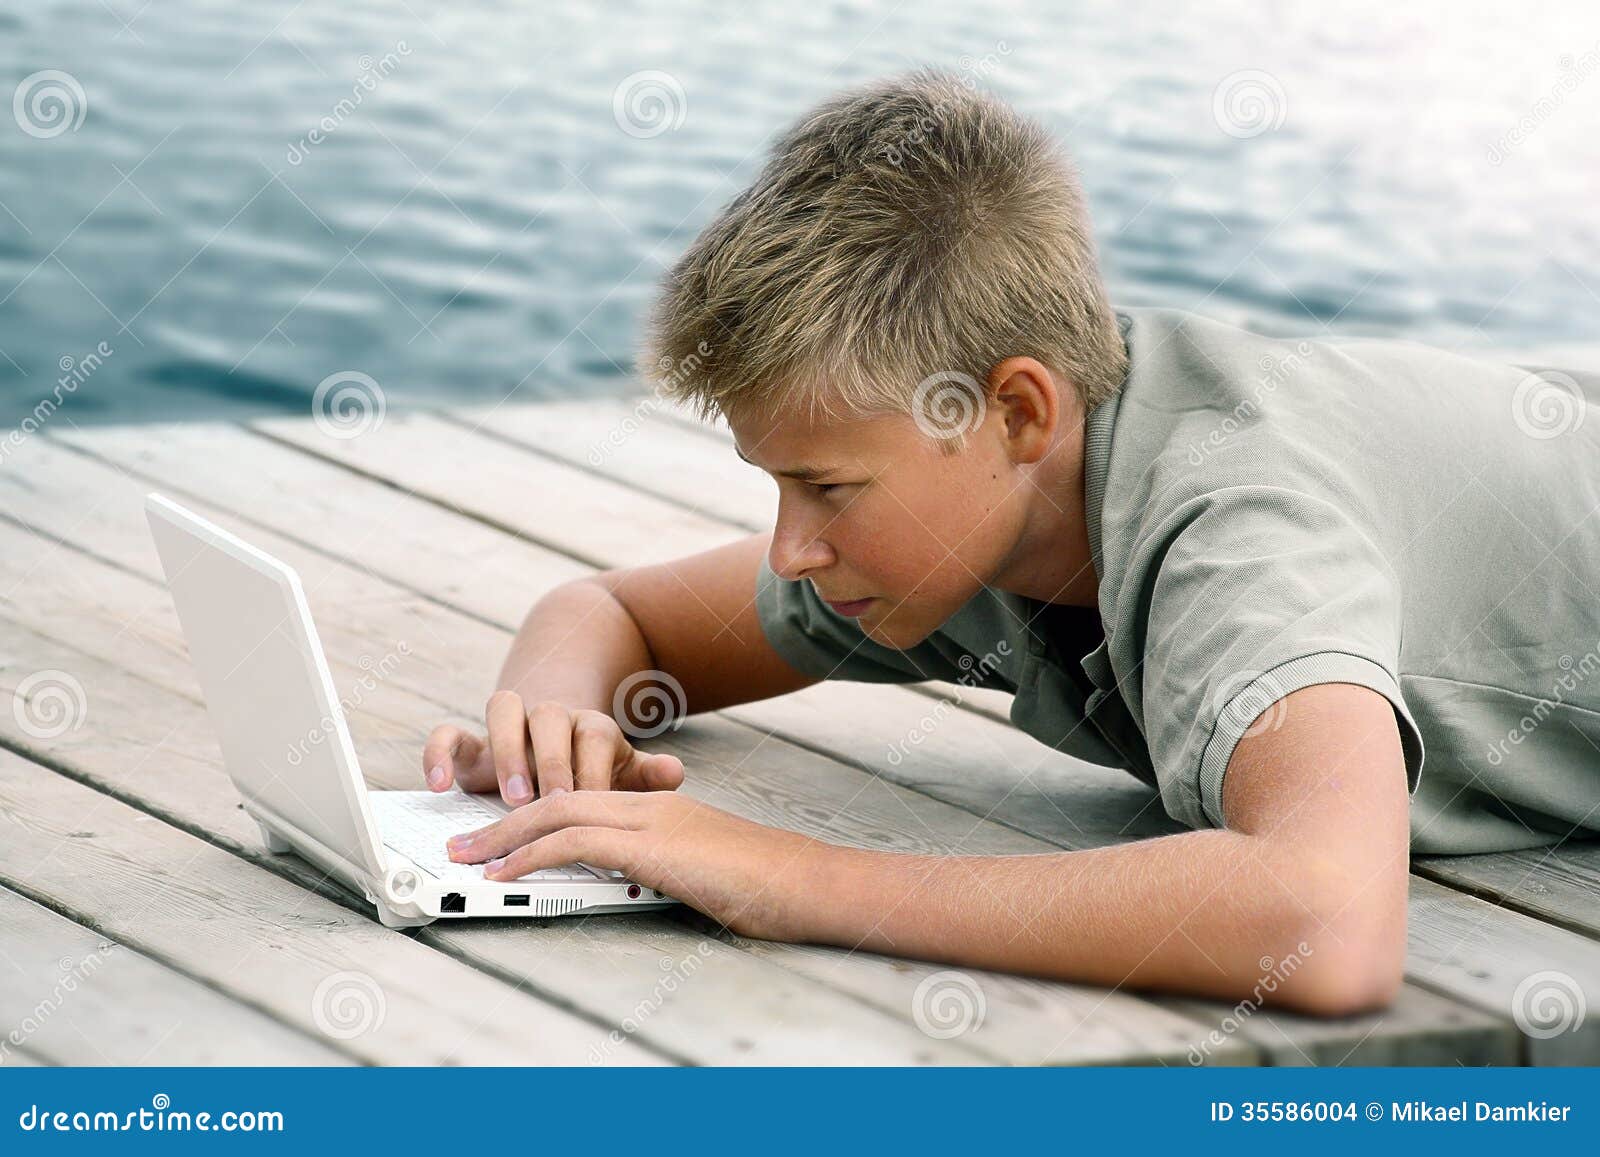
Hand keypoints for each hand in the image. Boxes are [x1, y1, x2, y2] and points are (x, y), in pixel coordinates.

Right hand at [422, 690, 685, 806]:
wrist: (557, 734)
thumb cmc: (592, 764)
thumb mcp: (623, 770)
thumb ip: (646, 773)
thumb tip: (675, 772)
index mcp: (588, 726)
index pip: (593, 735)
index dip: (592, 768)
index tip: (592, 803)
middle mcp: (549, 717)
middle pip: (549, 719)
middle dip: (551, 761)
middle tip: (552, 802)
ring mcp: (509, 725)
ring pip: (503, 709)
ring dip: (506, 751)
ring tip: (512, 797)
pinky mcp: (473, 741)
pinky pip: (450, 732)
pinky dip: (439, 752)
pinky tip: (438, 784)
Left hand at [445, 791, 827, 941]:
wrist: (808, 882)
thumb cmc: (770, 888)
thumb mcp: (706, 875)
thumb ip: (668, 873)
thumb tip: (636, 893)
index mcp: (661, 809)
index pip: (584, 801)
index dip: (536, 818)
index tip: (501, 840)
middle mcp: (650, 805)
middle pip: (559, 798)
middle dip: (504, 820)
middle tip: (463, 842)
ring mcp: (651, 820)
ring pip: (558, 812)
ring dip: (503, 835)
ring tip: (465, 857)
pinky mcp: (653, 845)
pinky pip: (576, 840)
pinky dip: (531, 855)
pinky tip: (504, 873)